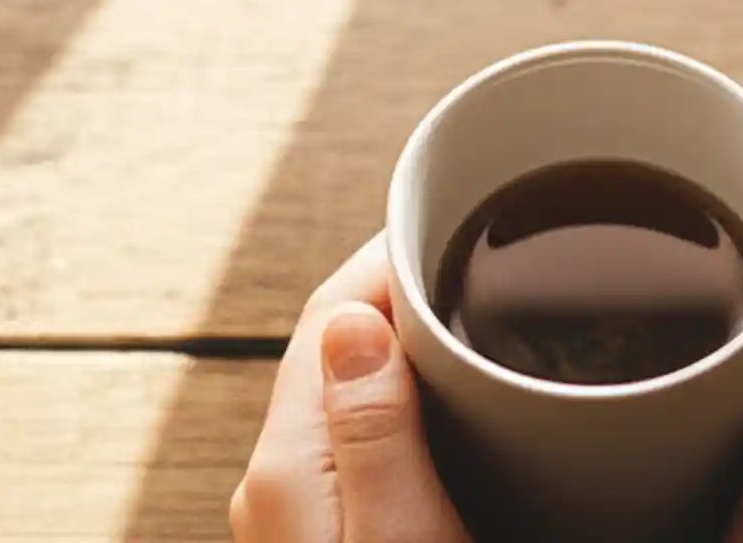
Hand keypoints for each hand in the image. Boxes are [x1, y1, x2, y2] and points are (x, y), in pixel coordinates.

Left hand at [229, 232, 470, 542]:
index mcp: (288, 467)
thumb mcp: (403, 533)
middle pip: (332, 348)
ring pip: (344, 388)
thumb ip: (375, 431)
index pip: (328, 320)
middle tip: (464, 257)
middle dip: (396, 296)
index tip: (448, 230)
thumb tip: (353, 323)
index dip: (386, 265)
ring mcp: (298, 508)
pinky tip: (440, 401)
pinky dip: (397, 396)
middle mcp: (278, 482)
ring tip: (460, 311)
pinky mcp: (327, 529)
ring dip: (397, 344)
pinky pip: (356, 431)